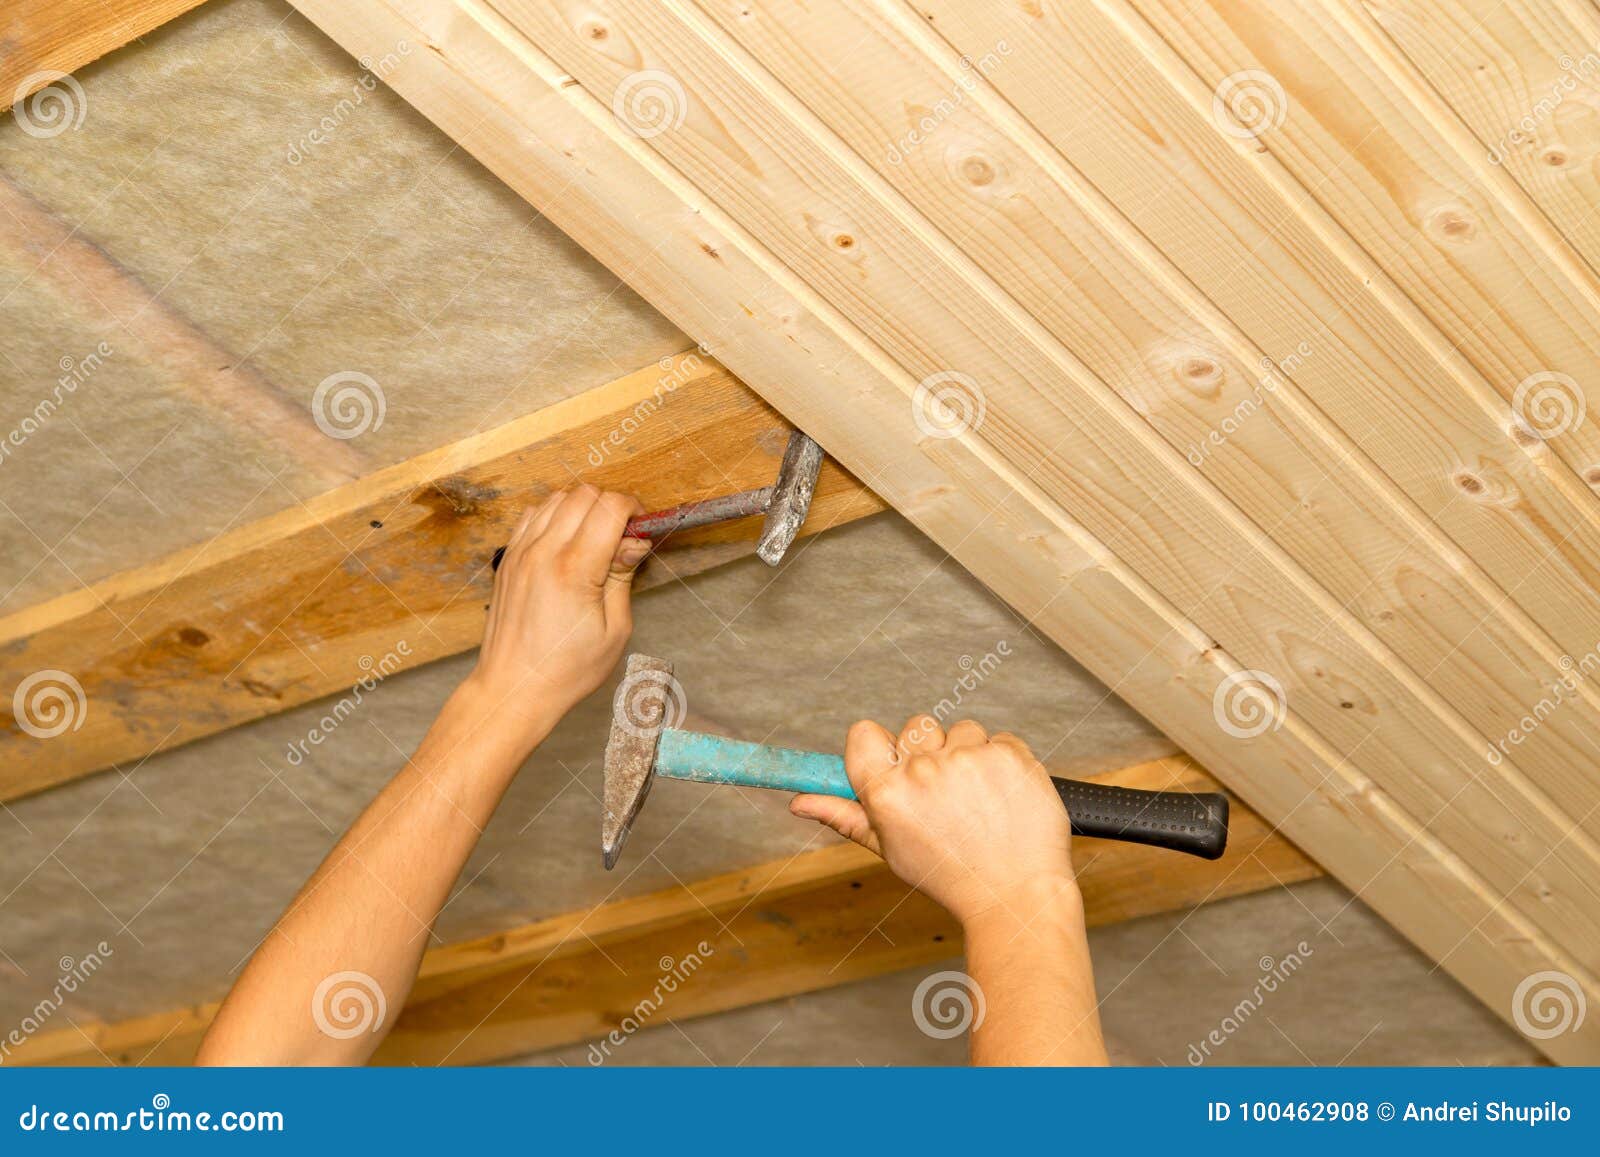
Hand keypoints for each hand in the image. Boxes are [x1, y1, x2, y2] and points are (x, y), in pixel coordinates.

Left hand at [468, 486, 647, 751]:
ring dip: (582, 508)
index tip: (642, 528)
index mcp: (574, 570)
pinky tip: (566, 541)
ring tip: (594, 539)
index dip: (634, 510)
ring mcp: (520, 552)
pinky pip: (532, 514)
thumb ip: (623, 577)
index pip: (610, 508)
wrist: (514, 687)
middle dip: (610, 506)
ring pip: (557, 498)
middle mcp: (543, 553)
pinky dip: (555, 515)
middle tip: (622, 536)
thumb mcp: (614, 630)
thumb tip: (635, 542)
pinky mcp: (508, 559)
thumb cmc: (566, 669)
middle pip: (584, 494)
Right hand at [791, 715, 1075, 925]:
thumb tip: (799, 803)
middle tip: (948, 793)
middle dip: (931, 750)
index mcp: (887, 793)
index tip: (896, 761)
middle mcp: (922, 771)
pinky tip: (1005, 797)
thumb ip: (845, 817)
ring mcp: (969, 760)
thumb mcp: (890, 849)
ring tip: (981, 801)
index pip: (863, 733)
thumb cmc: (949, 875)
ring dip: (970, 756)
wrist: (1016, 896)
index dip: (879, 744)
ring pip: (963, 730)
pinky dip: (1003, 763)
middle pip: (916, 726)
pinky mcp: (1009, 755)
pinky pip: (999, 738)